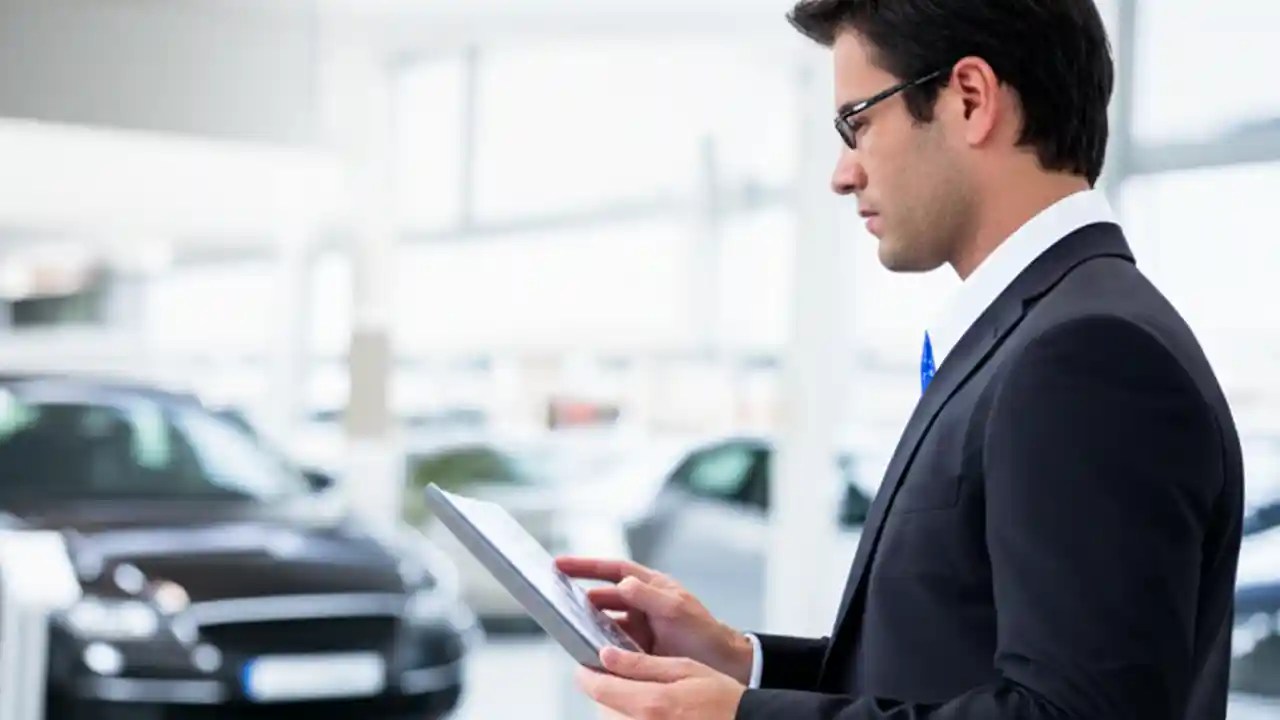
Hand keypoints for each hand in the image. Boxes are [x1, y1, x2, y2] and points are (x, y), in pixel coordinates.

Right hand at [555, 557, 754, 683]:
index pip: (613, 570)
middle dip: (579, 598)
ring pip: (603, 622)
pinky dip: (598, 647)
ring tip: (569, 628)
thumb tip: (623, 584)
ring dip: (587, 625)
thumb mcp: (678, 610)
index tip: (560, 564)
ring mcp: (638, 627)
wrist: (724, 665)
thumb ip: (650, 596)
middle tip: (556, 601)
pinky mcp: (636, 650)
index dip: (586, 566)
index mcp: (651, 587)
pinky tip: (587, 652)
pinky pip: (610, 645)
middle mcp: (641, 604)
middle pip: (602, 596)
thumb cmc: (705, 633)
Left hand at [577, 647, 745, 719]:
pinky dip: (631, 715)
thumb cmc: (721, 699)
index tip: (585, 665)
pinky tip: (650, 708)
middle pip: (602, 706)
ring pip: (613, 718)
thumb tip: (607, 655)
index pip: (598, 689)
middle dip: (604, 690)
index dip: (586, 674)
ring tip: (640, 692)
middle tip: (617, 675)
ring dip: (617, 705)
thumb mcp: (684, 669)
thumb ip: (641, 665)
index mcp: (649, 703)